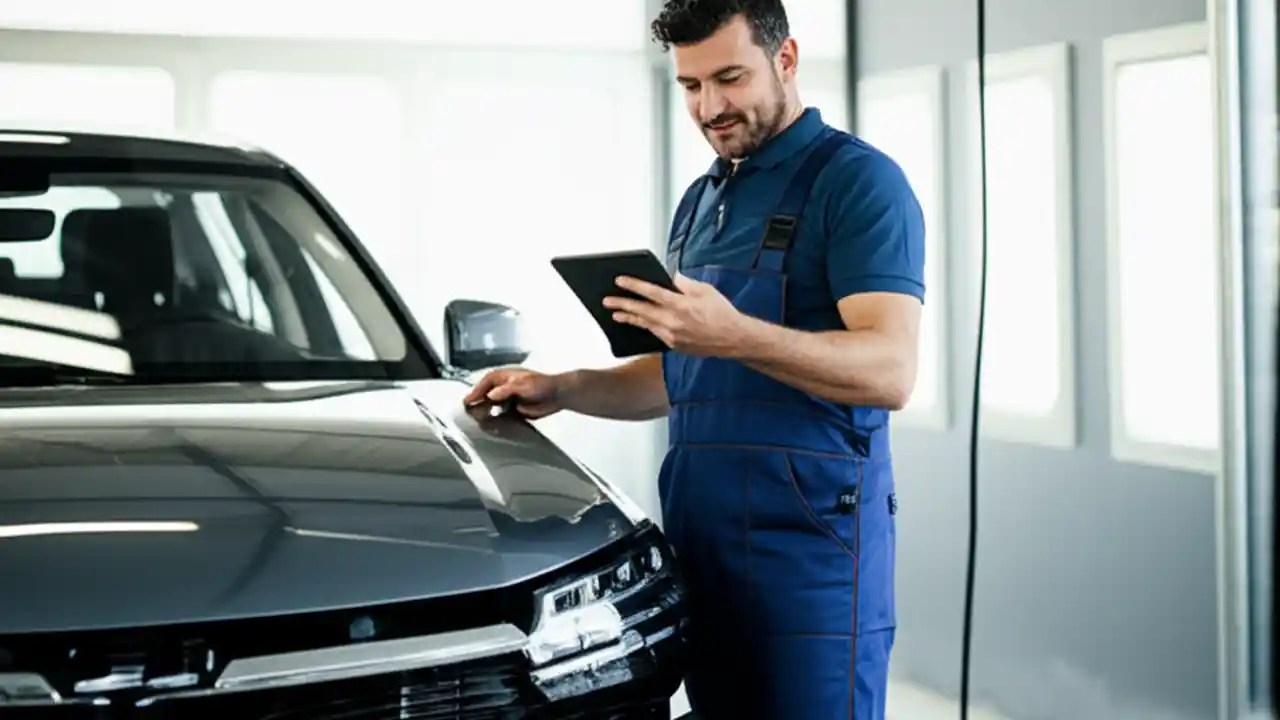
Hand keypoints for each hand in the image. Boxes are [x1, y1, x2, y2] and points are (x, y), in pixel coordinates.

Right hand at [462, 367, 563, 418]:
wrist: (559, 395)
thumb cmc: (544, 384)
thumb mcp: (523, 384)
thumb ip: (506, 390)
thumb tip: (491, 395)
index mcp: (507, 376)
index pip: (487, 381)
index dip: (476, 389)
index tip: (469, 399)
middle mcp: (506, 386)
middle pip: (487, 392)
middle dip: (478, 400)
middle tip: (468, 408)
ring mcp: (510, 398)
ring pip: (493, 404)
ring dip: (485, 410)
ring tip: (477, 417)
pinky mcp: (515, 409)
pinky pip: (502, 414)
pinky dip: (496, 418)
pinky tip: (492, 423)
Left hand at [603, 272, 746, 356]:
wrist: (733, 339)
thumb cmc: (721, 313)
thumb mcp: (705, 290)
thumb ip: (684, 283)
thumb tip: (670, 277)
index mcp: (680, 304)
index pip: (651, 292)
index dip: (633, 285)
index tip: (620, 280)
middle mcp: (673, 321)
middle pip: (641, 310)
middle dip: (622, 303)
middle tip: (606, 300)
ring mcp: (672, 335)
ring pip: (645, 324)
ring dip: (629, 317)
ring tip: (615, 313)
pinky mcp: (674, 345)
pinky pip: (655, 334)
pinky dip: (645, 326)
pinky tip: (637, 322)